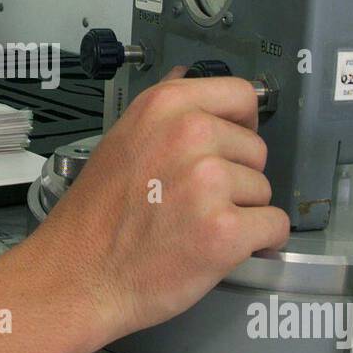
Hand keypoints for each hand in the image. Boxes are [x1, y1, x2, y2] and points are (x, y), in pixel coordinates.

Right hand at [31, 66, 289, 341]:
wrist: (79, 276)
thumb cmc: (97, 216)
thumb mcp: (122, 140)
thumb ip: (164, 114)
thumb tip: (187, 76)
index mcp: (165, 107)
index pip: (240, 94)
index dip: (242, 124)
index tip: (230, 147)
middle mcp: (190, 135)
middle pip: (256, 148)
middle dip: (236, 177)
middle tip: (193, 203)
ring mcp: (210, 182)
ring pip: (264, 190)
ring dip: (241, 212)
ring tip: (195, 228)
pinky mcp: (226, 230)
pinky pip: (274, 226)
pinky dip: (257, 243)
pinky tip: (219, 250)